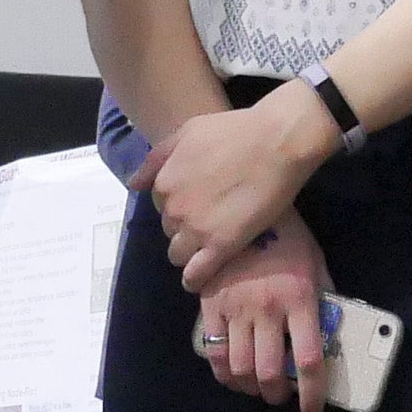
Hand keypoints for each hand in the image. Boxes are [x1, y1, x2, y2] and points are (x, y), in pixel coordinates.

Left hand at [150, 93, 329, 277]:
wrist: (277, 141)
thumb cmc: (235, 130)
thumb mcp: (187, 132)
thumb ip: (157, 158)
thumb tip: (134, 184)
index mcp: (165, 182)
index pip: (162, 206)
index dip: (181, 204)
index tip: (200, 202)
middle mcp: (174, 209)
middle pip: (170, 230)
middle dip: (186, 227)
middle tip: (212, 219)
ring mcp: (197, 230)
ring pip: (179, 254)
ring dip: (190, 252)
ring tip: (209, 246)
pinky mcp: (221, 246)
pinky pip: (197, 274)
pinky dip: (194, 280)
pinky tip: (199, 280)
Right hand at [192, 224, 332, 411]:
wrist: (243, 208)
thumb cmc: (288, 236)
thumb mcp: (315, 263)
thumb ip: (324, 297)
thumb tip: (332, 330)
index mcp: (300, 300)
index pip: (307, 361)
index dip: (310, 395)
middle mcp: (267, 310)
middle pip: (269, 373)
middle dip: (276, 396)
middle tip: (280, 397)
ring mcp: (235, 309)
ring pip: (239, 368)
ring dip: (250, 388)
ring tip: (257, 388)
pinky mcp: (210, 305)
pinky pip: (213, 350)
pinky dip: (223, 373)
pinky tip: (232, 375)